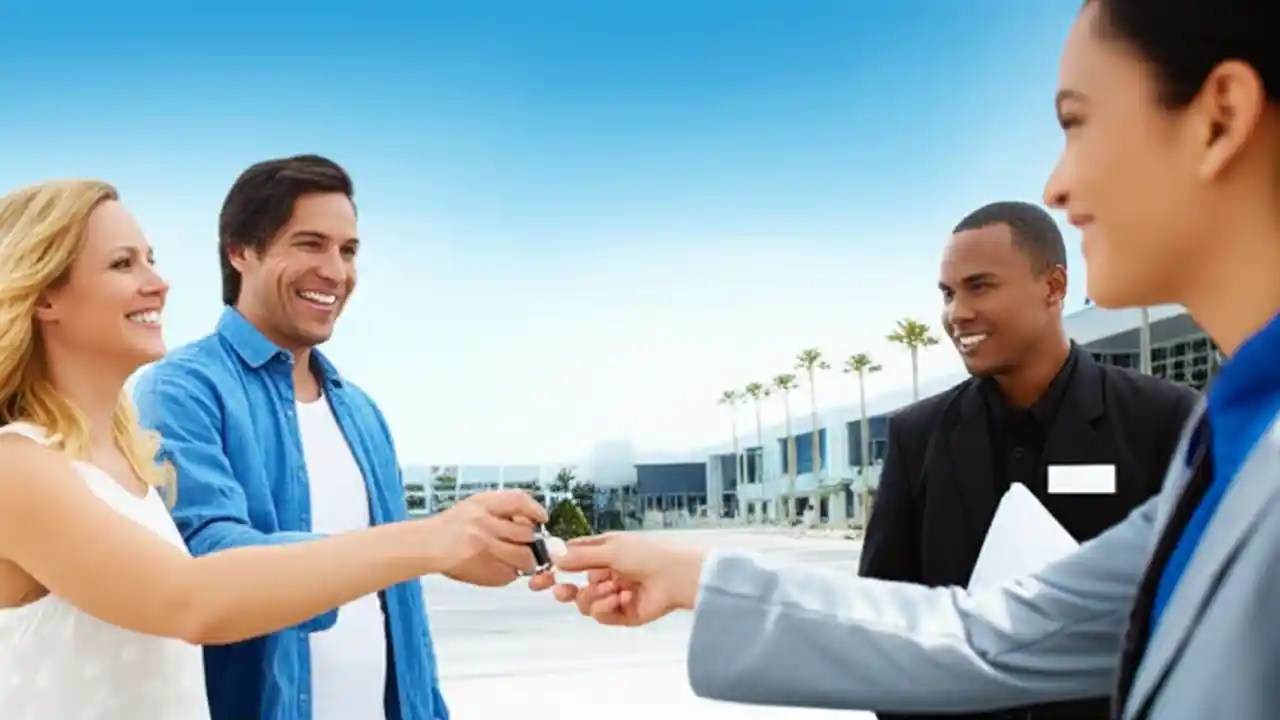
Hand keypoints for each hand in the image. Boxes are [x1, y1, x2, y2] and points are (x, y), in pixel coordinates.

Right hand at [420, 490, 546, 586]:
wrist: (429, 544)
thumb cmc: (453, 525)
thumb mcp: (477, 504)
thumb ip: (503, 508)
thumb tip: (532, 518)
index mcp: (483, 505)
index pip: (519, 502)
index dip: (535, 510)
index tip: (541, 518)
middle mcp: (484, 525)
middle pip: (526, 534)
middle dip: (533, 541)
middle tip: (531, 544)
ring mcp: (484, 549)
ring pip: (523, 558)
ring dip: (526, 560)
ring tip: (519, 558)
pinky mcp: (483, 571)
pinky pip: (510, 575)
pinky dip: (510, 573)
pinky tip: (501, 567)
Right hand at [528, 532, 705, 625]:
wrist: (676, 577)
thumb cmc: (647, 554)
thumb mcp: (609, 549)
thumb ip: (579, 557)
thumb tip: (555, 557)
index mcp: (604, 552)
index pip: (572, 560)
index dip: (555, 569)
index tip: (538, 578)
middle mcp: (608, 574)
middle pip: (575, 587)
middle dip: (565, 590)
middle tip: (559, 591)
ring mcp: (615, 594)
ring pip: (586, 602)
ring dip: (595, 596)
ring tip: (613, 589)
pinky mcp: (623, 614)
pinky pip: (601, 615)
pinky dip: (606, 607)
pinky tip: (621, 598)